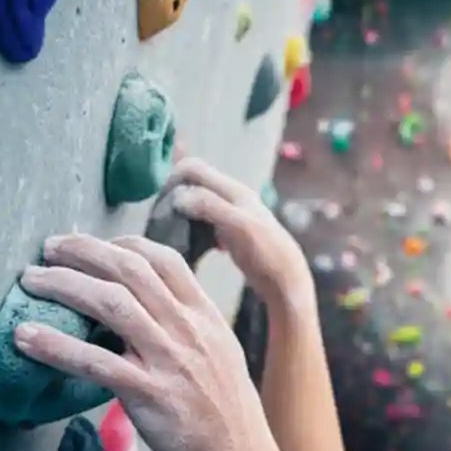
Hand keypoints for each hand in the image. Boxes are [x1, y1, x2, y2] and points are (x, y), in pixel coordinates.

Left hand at [14, 233, 265, 450]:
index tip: (91, 245)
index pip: (163, 259)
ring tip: (30, 281)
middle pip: (130, 269)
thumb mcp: (219, 351)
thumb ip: (188, 323)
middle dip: (83, 250)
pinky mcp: (148, 394)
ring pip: (110, 304)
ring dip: (63, 285)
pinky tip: (25, 337)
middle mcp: (187, 329)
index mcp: (204, 315)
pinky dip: (55, 345)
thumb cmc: (226, 408)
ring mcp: (168, 360)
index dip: (122, 243)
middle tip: (47, 247)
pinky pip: (94, 362)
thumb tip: (152, 304)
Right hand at [165, 157, 313, 310]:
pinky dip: (195, 230)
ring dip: (182, 215)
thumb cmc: (268, 255)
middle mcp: (233, 197)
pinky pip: (205, 223)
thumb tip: (179, 198)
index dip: (172, 181)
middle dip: (173, 199)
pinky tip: (196, 249)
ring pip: (197, 203)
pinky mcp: (233, 233)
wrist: (289, 283)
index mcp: (234, 191)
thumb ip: (211, 207)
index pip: (192, 168)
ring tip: (173, 237)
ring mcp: (233, 215)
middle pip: (192, 184)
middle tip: (162, 225)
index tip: (161, 208)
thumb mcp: (239, 228)